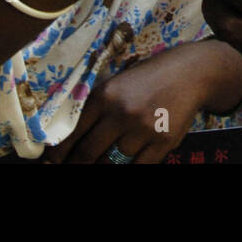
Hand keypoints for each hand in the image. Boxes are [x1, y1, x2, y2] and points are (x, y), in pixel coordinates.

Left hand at [43, 40, 241, 163]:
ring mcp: (144, 128)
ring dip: (107, 164)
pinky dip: (131, 167)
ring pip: (113, 162)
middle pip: (88, 153)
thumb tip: (69, 142)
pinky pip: (139, 167)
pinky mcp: (164, 141)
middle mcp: (122, 112)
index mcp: (105, 95)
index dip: (60, 154)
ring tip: (106, 158)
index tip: (52, 163)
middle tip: (72, 168)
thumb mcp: (117, 85)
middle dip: (77, 166)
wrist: (189, 73)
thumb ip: (95, 109)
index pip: (73, 133)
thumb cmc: (146, 80)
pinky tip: (126, 162)